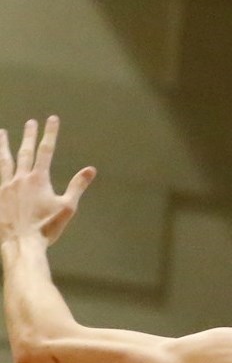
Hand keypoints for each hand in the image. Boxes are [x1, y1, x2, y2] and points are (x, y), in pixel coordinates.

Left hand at [0, 116, 94, 246]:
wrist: (20, 242)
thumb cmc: (46, 227)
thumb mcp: (67, 208)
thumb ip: (77, 186)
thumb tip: (91, 169)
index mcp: (38, 179)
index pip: (46, 150)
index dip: (50, 134)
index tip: (51, 119)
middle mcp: (20, 178)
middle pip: (24, 152)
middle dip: (28, 135)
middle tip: (30, 122)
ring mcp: (5, 186)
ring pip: (4, 160)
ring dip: (4, 146)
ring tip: (2, 134)